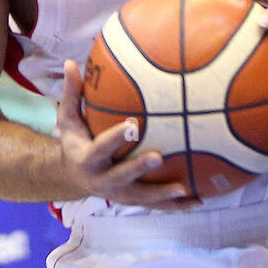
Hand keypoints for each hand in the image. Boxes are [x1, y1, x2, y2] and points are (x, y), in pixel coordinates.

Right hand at [55, 60, 194, 206]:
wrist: (74, 176)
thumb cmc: (76, 140)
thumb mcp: (68, 118)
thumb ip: (72, 93)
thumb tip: (71, 62)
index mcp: (87, 159)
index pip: (101, 148)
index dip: (115, 139)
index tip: (132, 125)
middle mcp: (101, 180)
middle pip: (121, 177)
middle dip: (138, 169)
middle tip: (159, 157)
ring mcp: (117, 194)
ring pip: (140, 197)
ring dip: (162, 195)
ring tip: (185, 189)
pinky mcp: (131, 200)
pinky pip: (154, 205)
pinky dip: (175, 205)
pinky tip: (199, 200)